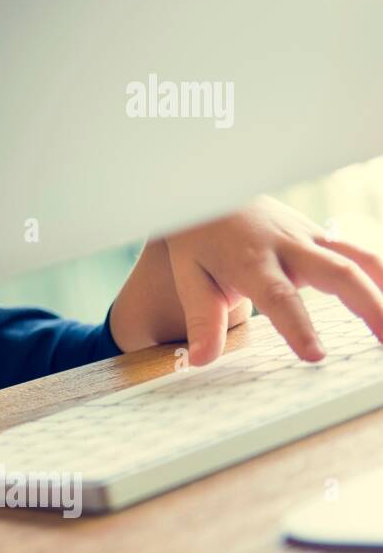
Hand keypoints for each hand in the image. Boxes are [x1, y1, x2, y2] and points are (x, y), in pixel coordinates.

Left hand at [162, 195, 382, 364]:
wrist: (209, 191)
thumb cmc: (198, 239)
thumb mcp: (189, 275)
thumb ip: (202, 318)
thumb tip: (200, 361)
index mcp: (250, 260)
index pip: (278, 296)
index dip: (298, 325)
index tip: (316, 355)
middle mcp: (287, 246)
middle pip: (337, 273)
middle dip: (368, 306)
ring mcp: (310, 237)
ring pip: (359, 259)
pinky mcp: (322, 236)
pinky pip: (360, 254)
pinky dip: (382, 275)